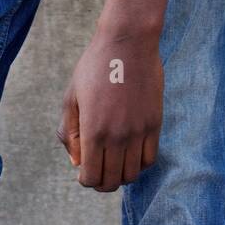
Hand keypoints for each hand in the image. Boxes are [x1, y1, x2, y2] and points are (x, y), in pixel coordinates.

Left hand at [57, 26, 162, 190]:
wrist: (128, 43)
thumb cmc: (94, 67)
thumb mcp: (72, 96)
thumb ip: (70, 132)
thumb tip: (76, 162)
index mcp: (93, 130)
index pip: (91, 177)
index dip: (86, 180)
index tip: (84, 171)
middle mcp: (117, 136)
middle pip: (112, 181)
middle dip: (102, 182)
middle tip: (98, 171)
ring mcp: (138, 132)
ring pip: (133, 174)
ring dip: (121, 175)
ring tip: (114, 162)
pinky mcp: (155, 124)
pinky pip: (150, 159)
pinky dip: (139, 164)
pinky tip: (130, 153)